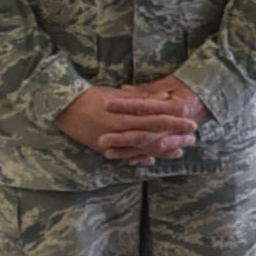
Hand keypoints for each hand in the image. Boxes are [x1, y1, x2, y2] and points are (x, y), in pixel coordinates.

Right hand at [54, 82, 200, 165]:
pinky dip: (139, 158)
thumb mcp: (117, 94)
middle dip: (174, 137)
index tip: (191, 121)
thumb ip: (141, 98)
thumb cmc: (92, 96)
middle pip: (153, 135)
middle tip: (193, 138)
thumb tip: (164, 98)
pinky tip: (152, 160)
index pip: (156, 117)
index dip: (175, 121)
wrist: (63, 108)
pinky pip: (125, 156)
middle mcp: (121, 129)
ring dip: (162, 150)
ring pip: (142, 148)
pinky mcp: (104, 149)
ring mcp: (112, 141)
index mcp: (125, 113)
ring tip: (179, 151)